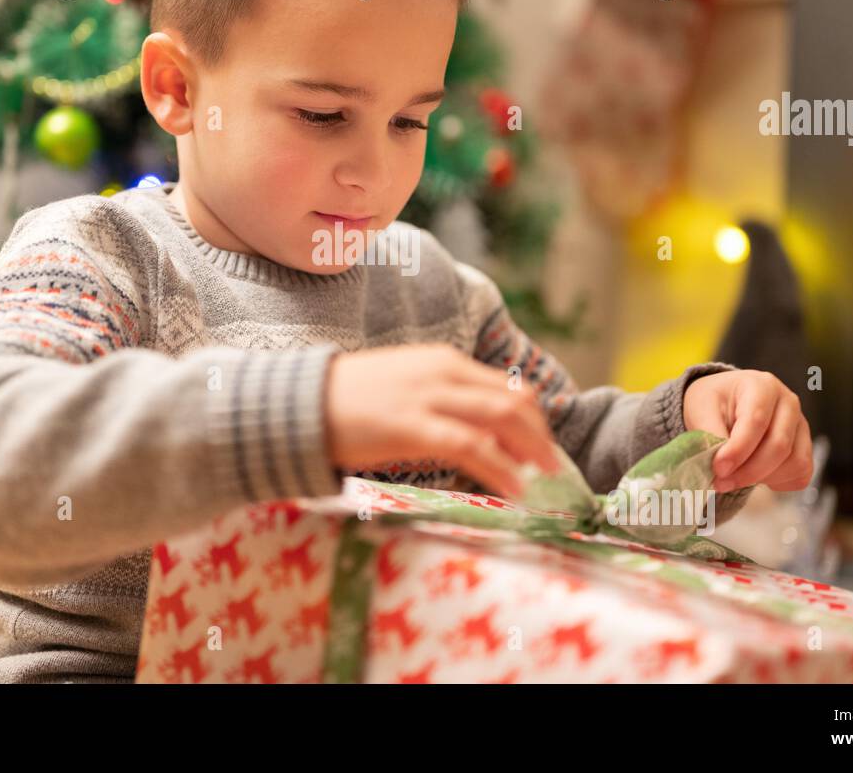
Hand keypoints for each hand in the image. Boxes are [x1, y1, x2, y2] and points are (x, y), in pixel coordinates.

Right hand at [324, 344, 560, 498]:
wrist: (299, 403)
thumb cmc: (348, 400)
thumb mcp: (405, 385)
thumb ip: (441, 398)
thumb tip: (476, 431)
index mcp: (444, 361)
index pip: (508, 388)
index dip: (535, 421)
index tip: (544, 450)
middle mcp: (444, 372)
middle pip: (514, 402)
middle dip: (542, 439)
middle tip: (553, 470)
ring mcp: (429, 398)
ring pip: (502, 420)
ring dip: (531, 454)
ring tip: (544, 482)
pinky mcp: (412, 426)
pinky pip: (471, 446)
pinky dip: (500, 468)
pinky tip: (515, 490)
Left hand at [682, 369, 813, 492]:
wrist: (727, 403)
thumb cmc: (715, 403)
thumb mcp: (701, 408)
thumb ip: (708, 433)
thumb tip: (718, 463)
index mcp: (762, 386)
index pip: (756, 421)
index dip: (738, 450)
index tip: (718, 469)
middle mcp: (789, 403)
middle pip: (779, 445)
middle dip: (748, 471)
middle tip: (721, 482)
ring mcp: (801, 425)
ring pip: (794, 462)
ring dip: (762, 479)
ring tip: (735, 477)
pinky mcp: (805, 446)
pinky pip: (801, 473)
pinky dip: (778, 482)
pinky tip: (756, 475)